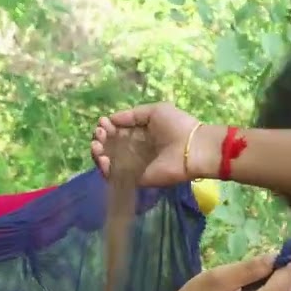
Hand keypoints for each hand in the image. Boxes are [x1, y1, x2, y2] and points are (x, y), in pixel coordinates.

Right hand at [92, 103, 216, 186]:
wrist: (193, 147)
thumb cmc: (177, 126)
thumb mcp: (155, 111)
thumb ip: (132, 115)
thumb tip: (111, 119)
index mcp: (140, 134)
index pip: (117, 132)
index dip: (108, 127)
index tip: (103, 122)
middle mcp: (135, 150)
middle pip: (110, 147)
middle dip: (101, 139)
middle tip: (99, 133)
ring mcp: (134, 166)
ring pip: (109, 161)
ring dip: (98, 153)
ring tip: (97, 145)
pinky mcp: (136, 179)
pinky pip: (115, 176)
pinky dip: (105, 168)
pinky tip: (103, 157)